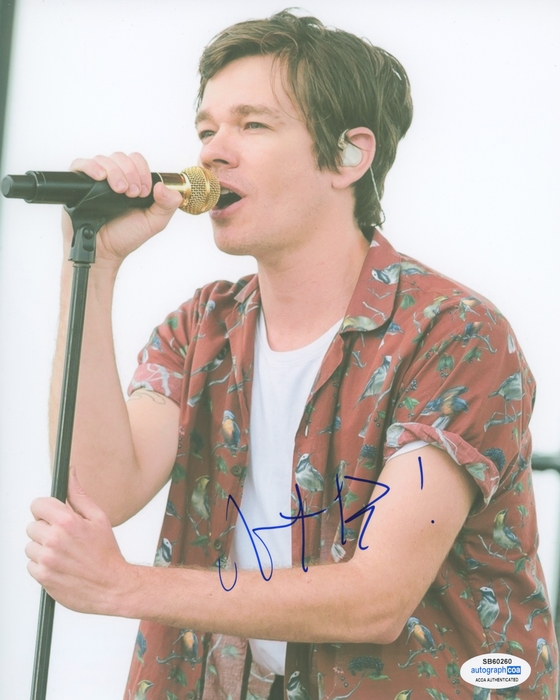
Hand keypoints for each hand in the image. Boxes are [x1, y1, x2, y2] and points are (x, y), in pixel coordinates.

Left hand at [25, 469, 135, 614]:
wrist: (112, 587)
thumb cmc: (106, 553)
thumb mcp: (99, 518)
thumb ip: (79, 494)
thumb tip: (70, 473)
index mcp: (67, 521)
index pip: (37, 505)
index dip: (45, 510)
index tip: (52, 516)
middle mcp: (54, 539)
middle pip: (32, 526)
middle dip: (46, 530)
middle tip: (64, 539)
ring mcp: (47, 559)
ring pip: (30, 546)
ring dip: (43, 549)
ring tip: (64, 554)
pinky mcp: (42, 576)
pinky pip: (31, 565)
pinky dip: (42, 566)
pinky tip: (60, 566)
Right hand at [62, 152, 182, 269]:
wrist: (104, 252)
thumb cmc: (125, 237)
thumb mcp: (154, 222)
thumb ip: (167, 205)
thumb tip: (163, 186)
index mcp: (131, 182)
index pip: (136, 161)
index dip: (142, 171)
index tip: (144, 191)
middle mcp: (114, 178)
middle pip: (121, 157)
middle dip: (130, 173)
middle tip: (131, 193)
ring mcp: (96, 180)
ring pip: (104, 159)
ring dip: (114, 172)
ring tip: (118, 191)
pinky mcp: (79, 185)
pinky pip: (81, 164)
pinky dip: (91, 167)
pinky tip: (100, 177)